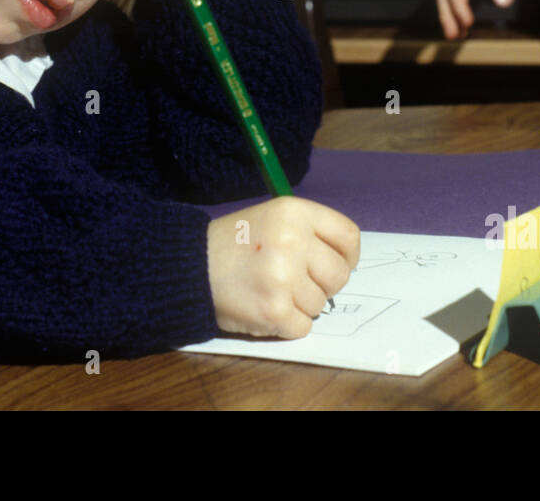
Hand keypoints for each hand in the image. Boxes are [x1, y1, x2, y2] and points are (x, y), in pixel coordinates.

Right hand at [207, 197, 359, 338]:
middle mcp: (293, 241)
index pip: (348, 237)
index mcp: (295, 212)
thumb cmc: (235, 243)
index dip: (347, 255)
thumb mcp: (273, 217)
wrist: (190, 265)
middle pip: (339, 275)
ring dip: (300, 304)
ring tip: (271, 290)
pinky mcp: (273, 310)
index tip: (337, 264)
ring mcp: (284, 277)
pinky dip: (287, 324)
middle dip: (323, 284)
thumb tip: (345, 262)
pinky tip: (265, 307)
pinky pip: (303, 326)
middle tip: (296, 281)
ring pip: (321, 304)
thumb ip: (310, 232)